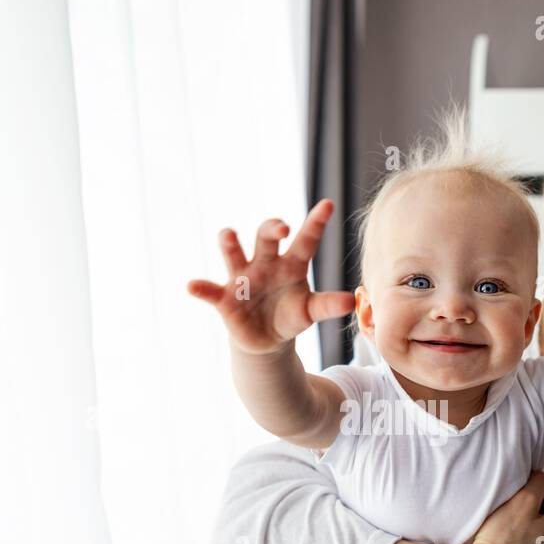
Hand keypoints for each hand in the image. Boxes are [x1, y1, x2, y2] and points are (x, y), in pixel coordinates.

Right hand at [187, 199, 354, 354]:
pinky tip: (192, 286)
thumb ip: (327, 305)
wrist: (266, 338)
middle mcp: (265, 263)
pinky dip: (201, 288)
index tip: (328, 204)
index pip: (305, 240)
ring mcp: (242, 278)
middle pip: (266, 237)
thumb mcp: (309, 312)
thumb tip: (351, 301)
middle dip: (272, 228)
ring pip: (233, 254)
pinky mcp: (225, 299)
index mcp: (291, 265)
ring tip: (228, 235)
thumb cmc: (290, 315)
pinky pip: (210, 291)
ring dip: (229, 243)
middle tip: (282, 227)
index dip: (316, 223)